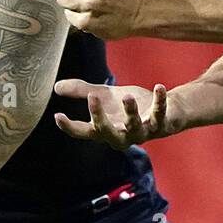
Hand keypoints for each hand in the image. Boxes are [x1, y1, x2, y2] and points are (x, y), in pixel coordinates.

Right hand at [53, 79, 174, 149]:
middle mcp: (122, 136)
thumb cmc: (132, 107)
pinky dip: (159, 101)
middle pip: (107, 133)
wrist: (166, 110)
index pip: (84, 132)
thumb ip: (83, 92)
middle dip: (99, 118)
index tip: (58, 116)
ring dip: (130, 112)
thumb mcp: (105, 96)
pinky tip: (158, 86)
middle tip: (92, 98)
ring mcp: (143, 132)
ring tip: (126, 96)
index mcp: (106, 130)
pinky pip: (159, 114)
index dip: (70, 127)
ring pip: (134, 126)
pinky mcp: (161, 124)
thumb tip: (56, 86)